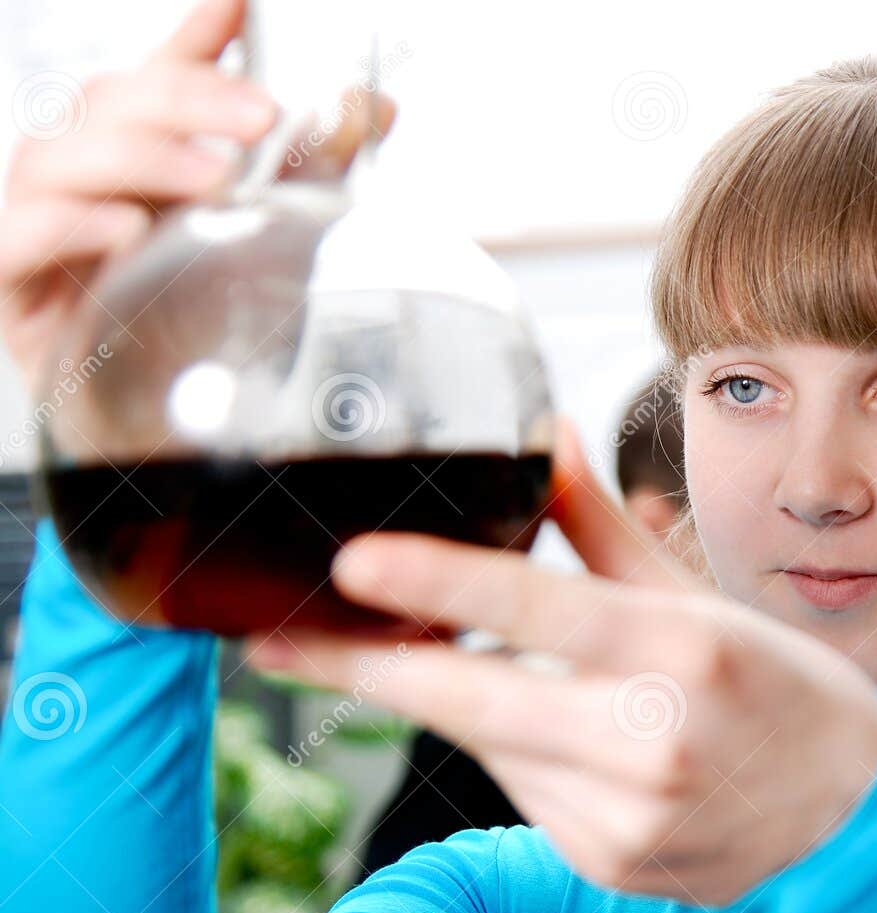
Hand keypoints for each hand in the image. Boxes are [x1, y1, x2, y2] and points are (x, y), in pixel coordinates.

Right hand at [0, 0, 395, 389]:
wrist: (162, 437)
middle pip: (109, 102)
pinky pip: (17, 238)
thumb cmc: (205, 334)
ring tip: (212, 178)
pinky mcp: (13, 290)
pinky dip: (72, 226)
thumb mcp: (270, 244)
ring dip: (139, 156)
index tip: (239, 0)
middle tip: (261, 114)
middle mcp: (85, 183)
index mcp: (143, 162)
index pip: (159, 77)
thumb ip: (313, 173)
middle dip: (186, 98)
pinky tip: (128, 231)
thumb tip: (373, 105)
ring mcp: (40, 230)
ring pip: (57, 157)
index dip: (195, 35)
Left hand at [246, 419, 876, 907]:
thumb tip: (542, 435)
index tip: (351, 561)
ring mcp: (626, 817)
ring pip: (487, 745)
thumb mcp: (698, 597)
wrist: (848, 815)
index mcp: (685, 653)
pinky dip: (509, 751)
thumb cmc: (778, 688)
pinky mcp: (606, 864)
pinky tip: (549, 730)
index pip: (538, 606)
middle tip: (281, 640)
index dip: (436, 580)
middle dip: (366, 666)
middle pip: (472, 698)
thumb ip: (601, 526)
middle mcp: (652, 742)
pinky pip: (518, 792)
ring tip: (463, 661)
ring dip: (455, 700)